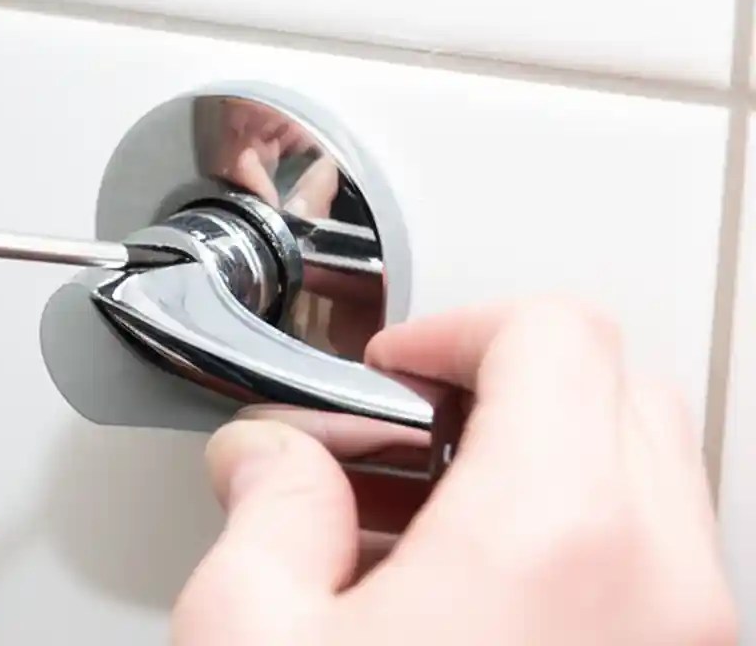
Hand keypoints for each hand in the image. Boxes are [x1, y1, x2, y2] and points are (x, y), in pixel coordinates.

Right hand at [173, 299, 735, 644]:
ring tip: (430, 518)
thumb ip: (264, 511)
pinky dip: (577, 543)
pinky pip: (656, 568)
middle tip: (412, 425)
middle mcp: (660, 589)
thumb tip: (267, 460)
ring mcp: (689, 644)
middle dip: (506, 384)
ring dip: (543, 463)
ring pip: (650, 479)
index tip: (395, 366)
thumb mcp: (250, 638)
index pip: (555, 334)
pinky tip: (470, 593)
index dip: (454, 325)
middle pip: (622, 389)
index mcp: (557, 540)